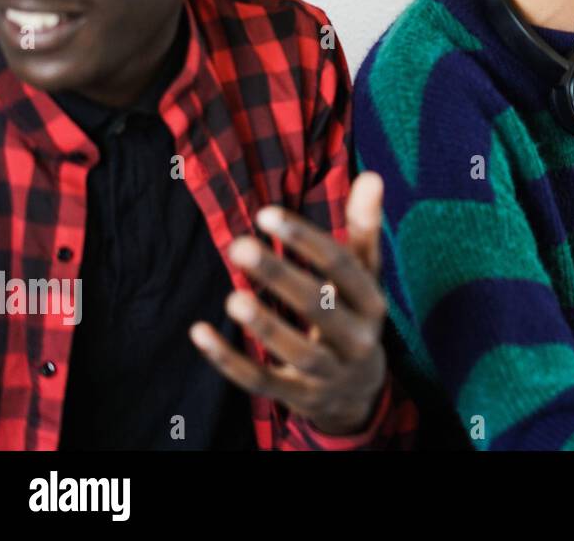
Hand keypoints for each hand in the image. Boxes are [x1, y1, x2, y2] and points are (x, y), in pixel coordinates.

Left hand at [190, 172, 388, 435]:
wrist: (358, 391)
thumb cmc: (353, 313)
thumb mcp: (364, 274)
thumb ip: (364, 227)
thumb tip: (372, 176)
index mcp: (373, 303)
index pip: (343, 268)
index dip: (306, 240)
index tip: (266, 213)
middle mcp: (357, 340)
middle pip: (320, 308)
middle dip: (280, 277)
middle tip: (239, 246)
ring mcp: (328, 373)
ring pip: (297, 352)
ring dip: (265, 326)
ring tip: (232, 296)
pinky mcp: (297, 397)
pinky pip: (262, 382)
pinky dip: (229, 361)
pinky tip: (200, 332)